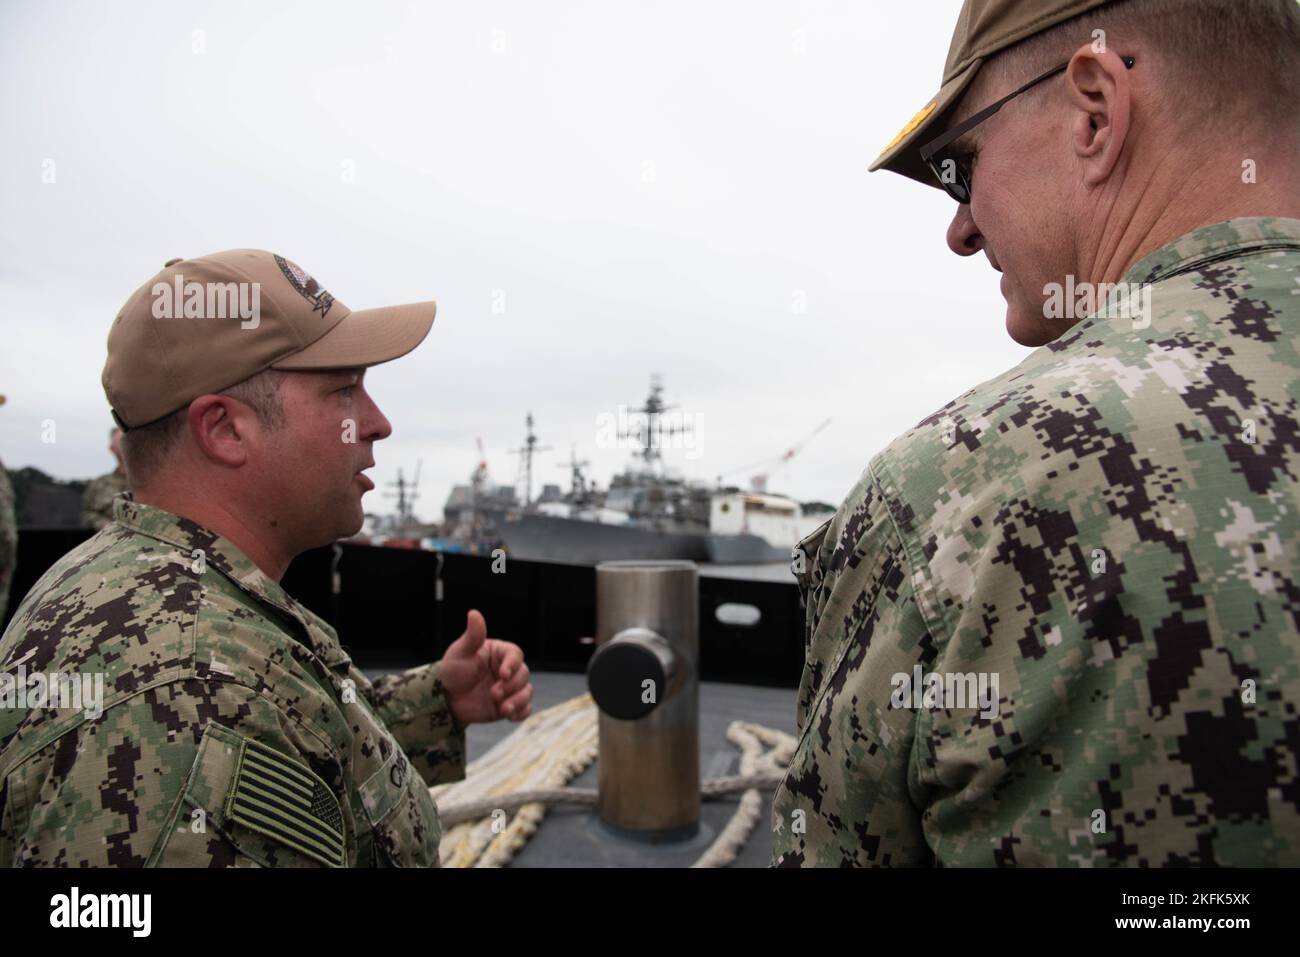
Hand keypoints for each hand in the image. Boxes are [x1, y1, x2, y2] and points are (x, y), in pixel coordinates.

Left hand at [439, 609, 533, 724]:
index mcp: (500, 653)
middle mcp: (508, 670)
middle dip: (511, 686)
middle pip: (523, 674)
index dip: (513, 664)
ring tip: (503, 709)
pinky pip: (524, 709)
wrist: (446, 699)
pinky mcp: (509, 705)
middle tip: (493, 694)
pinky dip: (520, 712)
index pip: (516, 654)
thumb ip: (472, 636)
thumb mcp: (460, 652)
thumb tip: (474, 613)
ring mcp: (510, 688)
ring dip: (518, 701)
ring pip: (527, 692)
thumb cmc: (453, 671)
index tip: (503, 674)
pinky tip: (508, 716)